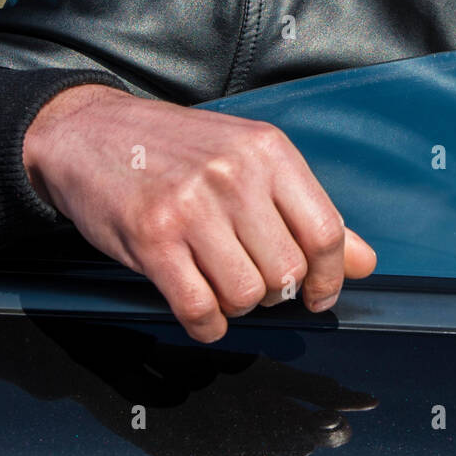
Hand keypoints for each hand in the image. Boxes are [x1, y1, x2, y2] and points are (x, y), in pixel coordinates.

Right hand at [22, 85, 376, 341]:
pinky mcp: (152, 238)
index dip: (329, 277)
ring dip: (237, 305)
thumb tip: (365, 261)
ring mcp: (191, 206)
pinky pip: (200, 309)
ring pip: (247, 295)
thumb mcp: (249, 161)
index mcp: (268, 151)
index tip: (319, 294)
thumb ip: (308, 212)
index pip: (326, 231)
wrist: (91, 132)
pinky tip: (200, 308)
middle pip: (287, 271)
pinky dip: (207, 324)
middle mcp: (234, 174)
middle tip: (251, 278)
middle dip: (275, 291)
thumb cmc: (174, 149)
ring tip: (219, 282)